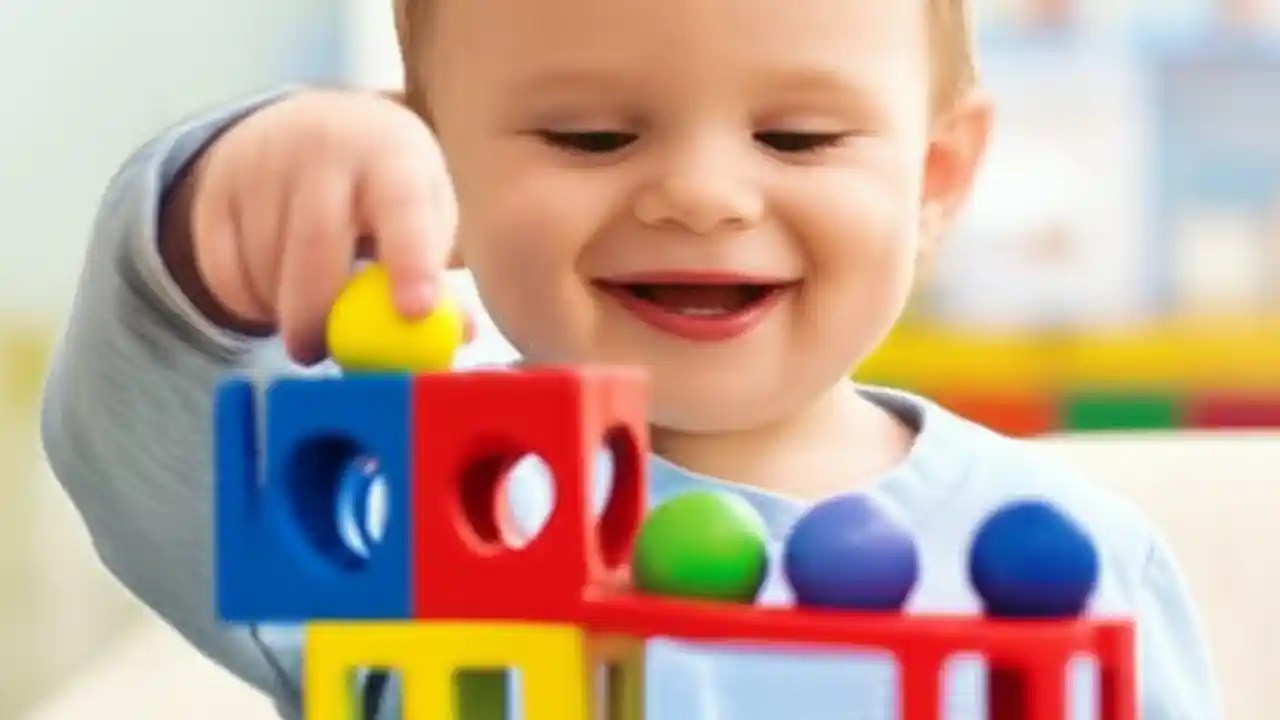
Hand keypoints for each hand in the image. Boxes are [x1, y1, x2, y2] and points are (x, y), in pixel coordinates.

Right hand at [163, 89, 460, 363]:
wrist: (314, 129)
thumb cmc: (388, 191)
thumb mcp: (424, 213)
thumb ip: (436, 273)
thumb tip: (458, 334)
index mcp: (392, 154)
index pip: (404, 206)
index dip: (411, 260)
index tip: (414, 313)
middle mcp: (324, 147)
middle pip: (316, 242)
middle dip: (320, 313)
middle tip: (323, 353)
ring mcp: (261, 164)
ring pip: (265, 266)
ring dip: (285, 310)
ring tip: (311, 306)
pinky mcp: (214, 191)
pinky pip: (225, 272)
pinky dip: (250, 301)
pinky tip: (276, 287)